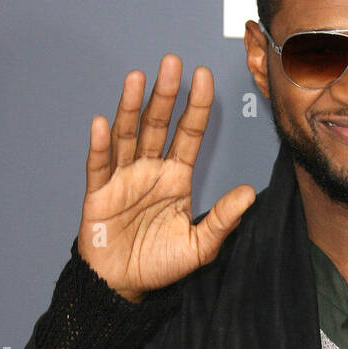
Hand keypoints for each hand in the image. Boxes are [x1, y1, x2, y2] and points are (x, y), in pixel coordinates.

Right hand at [77, 54, 255, 300]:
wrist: (123, 285)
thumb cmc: (159, 264)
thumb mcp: (199, 246)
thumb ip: (223, 220)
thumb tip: (248, 194)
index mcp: (176, 178)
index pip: (189, 134)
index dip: (196, 107)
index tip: (203, 77)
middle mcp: (150, 170)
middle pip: (158, 125)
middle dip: (165, 94)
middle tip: (172, 63)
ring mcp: (123, 178)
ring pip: (127, 135)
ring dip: (130, 106)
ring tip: (137, 78)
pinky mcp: (99, 193)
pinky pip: (100, 165)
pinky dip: (100, 145)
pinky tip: (102, 124)